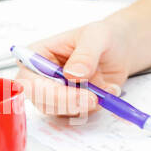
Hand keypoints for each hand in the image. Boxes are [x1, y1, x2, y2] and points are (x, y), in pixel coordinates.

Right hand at [16, 19, 132, 117]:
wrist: (120, 48)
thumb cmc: (103, 36)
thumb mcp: (97, 36)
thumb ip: (85, 54)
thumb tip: (73, 73)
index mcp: (37, 56)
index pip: (29, 80)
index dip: (47, 91)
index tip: (74, 93)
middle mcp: (42, 77)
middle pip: (42, 101)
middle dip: (69, 103)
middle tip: (93, 99)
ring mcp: (57, 93)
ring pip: (60, 111)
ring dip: (84, 106)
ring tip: (106, 89)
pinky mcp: (72, 103)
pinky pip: (79, 114)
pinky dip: (96, 107)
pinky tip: (110, 90)